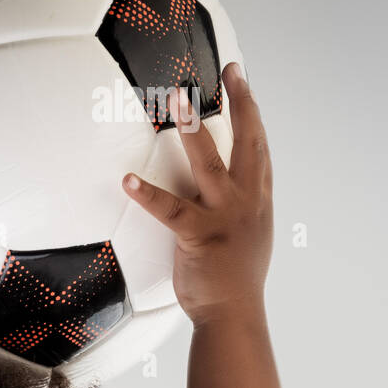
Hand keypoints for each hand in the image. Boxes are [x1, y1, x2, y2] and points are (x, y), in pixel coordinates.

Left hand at [122, 64, 271, 326]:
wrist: (234, 316)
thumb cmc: (236, 282)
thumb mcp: (250, 238)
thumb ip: (241, 209)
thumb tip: (228, 194)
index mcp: (259, 201)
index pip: (260, 147)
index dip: (252, 111)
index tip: (242, 81)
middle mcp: (247, 202)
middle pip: (246, 141)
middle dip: (239, 102)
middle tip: (227, 71)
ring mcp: (224, 217)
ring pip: (209, 164)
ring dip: (193, 129)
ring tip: (178, 100)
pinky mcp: (198, 237)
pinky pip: (169, 210)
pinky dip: (147, 194)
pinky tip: (127, 180)